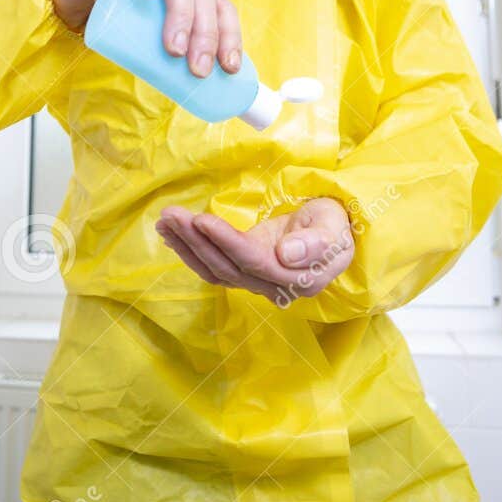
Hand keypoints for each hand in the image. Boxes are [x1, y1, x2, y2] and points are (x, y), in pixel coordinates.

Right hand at [51, 0, 241, 76]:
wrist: (73, 5)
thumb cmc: (119, 27)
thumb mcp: (152, 45)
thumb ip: (172, 60)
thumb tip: (198, 97)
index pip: (221, 8)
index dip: (229, 36)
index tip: (227, 68)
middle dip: (204, 35)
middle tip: (196, 69)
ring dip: (180, 14)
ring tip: (173, 48)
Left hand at [155, 197, 354, 305]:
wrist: (335, 234)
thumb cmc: (336, 226)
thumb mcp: (334, 226)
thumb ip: (316, 242)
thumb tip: (286, 255)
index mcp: (298, 278)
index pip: (253, 261)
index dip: (224, 241)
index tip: (200, 220)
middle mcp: (273, 286)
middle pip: (227, 266)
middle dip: (196, 240)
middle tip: (171, 214)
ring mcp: (257, 282)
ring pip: (215, 269)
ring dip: (187, 246)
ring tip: (165, 221)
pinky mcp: (245, 272)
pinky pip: (213, 266)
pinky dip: (190, 251)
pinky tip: (171, 234)